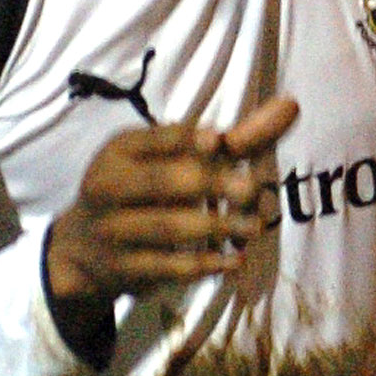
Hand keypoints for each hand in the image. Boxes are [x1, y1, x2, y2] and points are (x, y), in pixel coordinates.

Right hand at [46, 95, 298, 301]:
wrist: (83, 247)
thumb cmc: (145, 189)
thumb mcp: (173, 159)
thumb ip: (236, 137)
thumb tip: (292, 106)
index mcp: (119, 151)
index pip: (154, 139)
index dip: (184, 140)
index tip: (217, 141)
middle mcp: (108, 186)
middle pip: (162, 182)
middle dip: (209, 184)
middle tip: (252, 189)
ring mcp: (113, 230)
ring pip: (168, 228)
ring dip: (215, 227)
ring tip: (254, 227)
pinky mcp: (124, 269)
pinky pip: (167, 267)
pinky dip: (204, 264)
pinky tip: (235, 261)